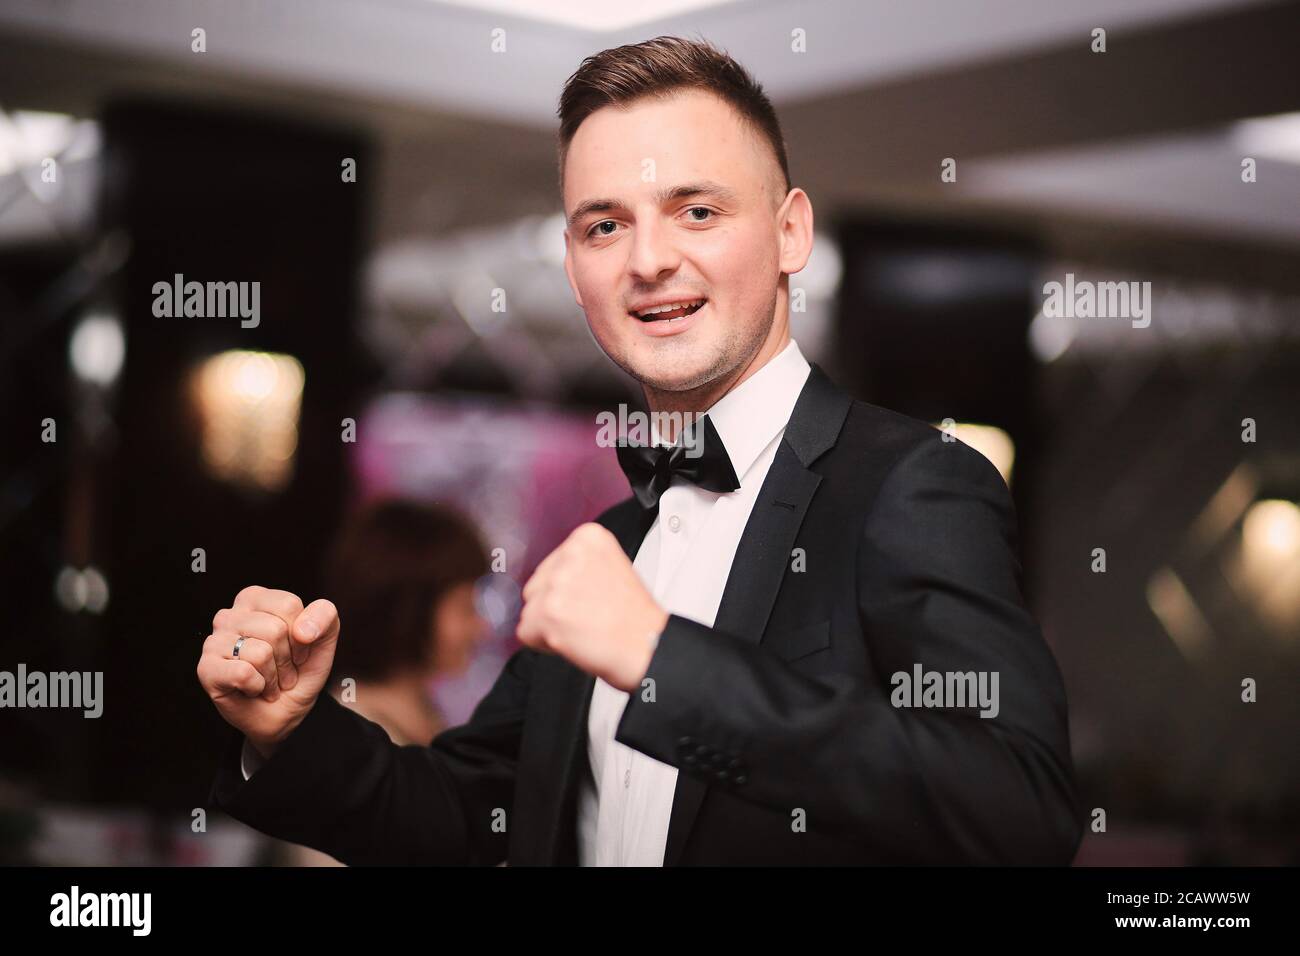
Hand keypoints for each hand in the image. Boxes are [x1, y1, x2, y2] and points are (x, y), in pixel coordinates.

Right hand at [196, 586, 338, 758]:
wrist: (287, 712)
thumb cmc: (300, 670)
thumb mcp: (323, 638)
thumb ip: (324, 615)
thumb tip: (302, 629)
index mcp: (256, 598)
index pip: (288, 605)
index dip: (303, 635)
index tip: (298, 649)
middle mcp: (230, 615)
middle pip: (275, 630)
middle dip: (287, 658)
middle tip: (282, 669)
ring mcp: (214, 641)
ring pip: (261, 653)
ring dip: (274, 676)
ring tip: (268, 680)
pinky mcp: (207, 668)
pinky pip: (243, 673)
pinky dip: (257, 686)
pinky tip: (252, 688)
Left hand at [517, 523, 667, 691]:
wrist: (648, 646)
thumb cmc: (635, 618)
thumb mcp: (611, 568)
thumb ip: (577, 566)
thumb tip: (547, 580)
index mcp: (587, 537)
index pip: (552, 564)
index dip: (569, 589)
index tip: (592, 597)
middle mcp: (570, 554)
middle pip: (537, 585)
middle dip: (555, 606)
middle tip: (588, 616)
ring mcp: (557, 583)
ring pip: (530, 608)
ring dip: (550, 624)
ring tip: (583, 627)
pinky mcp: (546, 612)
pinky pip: (524, 632)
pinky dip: (543, 644)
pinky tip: (574, 640)